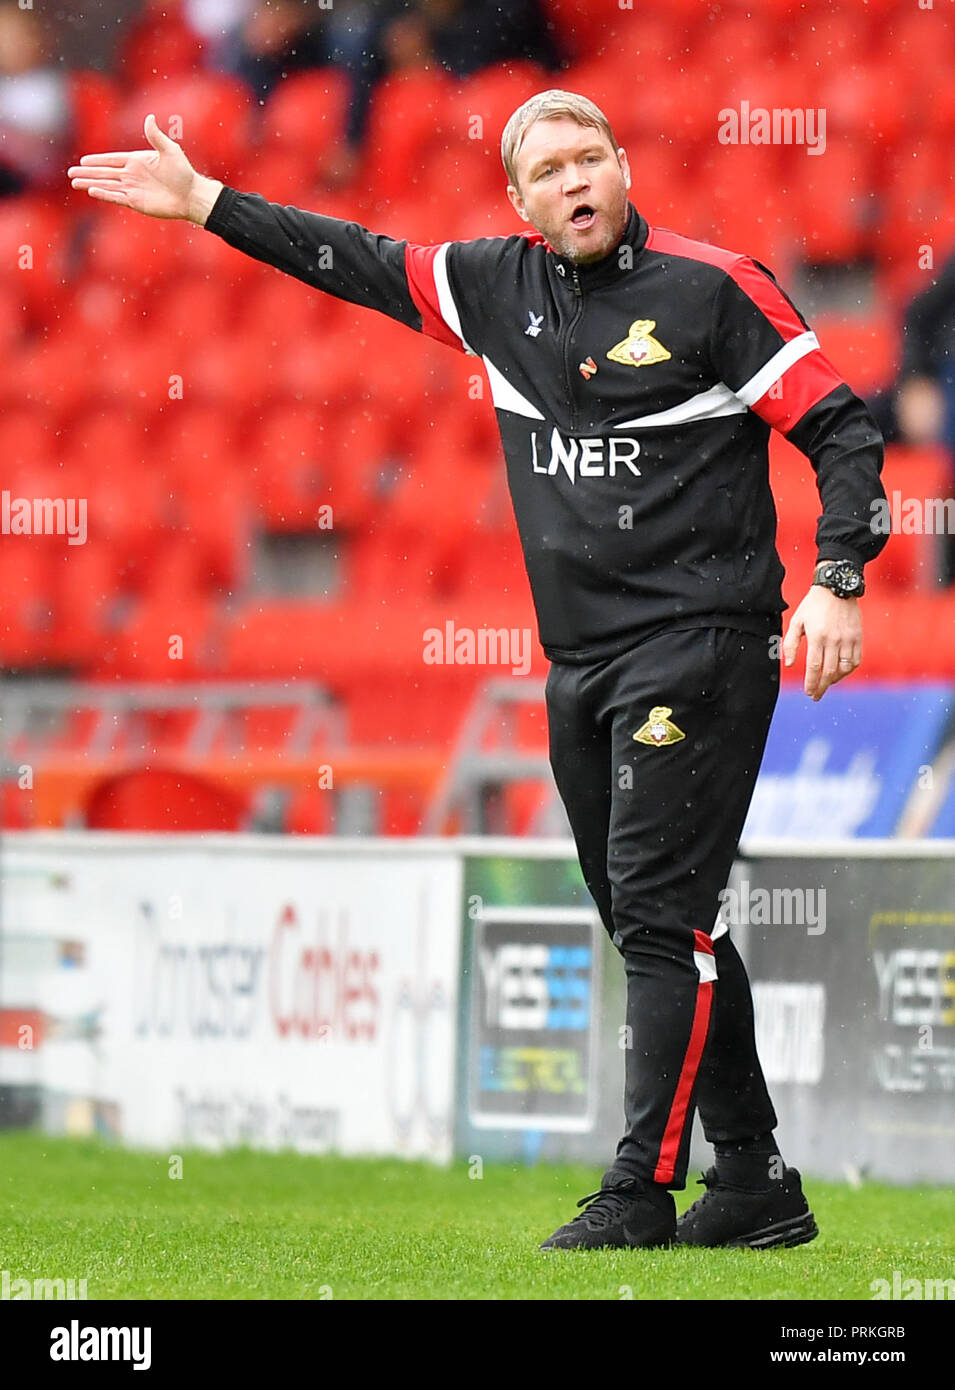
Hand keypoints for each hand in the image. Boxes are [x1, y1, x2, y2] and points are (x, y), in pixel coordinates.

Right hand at [67, 113, 221, 223]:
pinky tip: (92, 191)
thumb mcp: (170, 150)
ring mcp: (133, 189)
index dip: (97, 160)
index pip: (112, 160)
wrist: (191, 196)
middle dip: (87, 172)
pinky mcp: (136, 202)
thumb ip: (156, 136)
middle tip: (71, 173)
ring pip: (107, 185)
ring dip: (91, 183)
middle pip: (104, 173)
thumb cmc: (183, 172)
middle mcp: (132, 175)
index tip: (83, 160)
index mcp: (137, 161)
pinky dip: (104, 194)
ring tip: (75, 183)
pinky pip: (116, 197)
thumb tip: (149, 118)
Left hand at [782, 585, 861, 700]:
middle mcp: (834, 640)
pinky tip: (840, 673)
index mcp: (817, 636)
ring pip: (844, 668)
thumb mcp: (796, 621)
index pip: (814, 667)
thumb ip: (790, 643)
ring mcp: (848, 639)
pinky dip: (848, 670)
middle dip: (822, 687)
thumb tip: (789, 664)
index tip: (808, 692)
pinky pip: (855, 660)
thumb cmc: (813, 605)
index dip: (811, 683)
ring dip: (835, 680)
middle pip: (829, 672)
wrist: (837, 587)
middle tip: (816, 696)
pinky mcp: (858, 637)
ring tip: (826, 684)